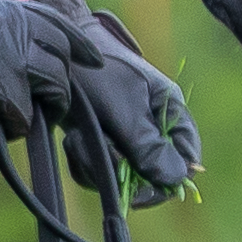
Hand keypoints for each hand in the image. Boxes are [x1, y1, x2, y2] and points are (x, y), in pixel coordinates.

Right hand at [0, 0, 92, 132]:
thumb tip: (6, 45)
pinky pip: (26, 116)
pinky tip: (3, 130)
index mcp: (10, 10)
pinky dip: (19, 128)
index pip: (58, 26)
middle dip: (63, 85)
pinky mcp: (5, 90)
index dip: (80, 45)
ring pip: (55, 87)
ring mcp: (15, 60)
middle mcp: (20, 31)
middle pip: (61, 60)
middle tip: (56, 104)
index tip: (93, 59)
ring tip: (34, 121)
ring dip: (49, 109)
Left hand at [62, 6, 199, 198]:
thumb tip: (177, 179)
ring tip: (79, 140)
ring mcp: (125, 136)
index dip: (169, 180)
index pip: (187, 158)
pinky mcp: (99, 142)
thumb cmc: (97, 73)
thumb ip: (148, 146)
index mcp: (169, 111)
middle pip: (153, 174)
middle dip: (124, 173)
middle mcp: (152, 127)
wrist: (55, 52)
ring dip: (97, 165)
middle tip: (102, 156)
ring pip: (122, 177)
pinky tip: (72, 140)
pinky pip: (98, 171)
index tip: (142, 189)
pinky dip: (83, 161)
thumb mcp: (124, 108)